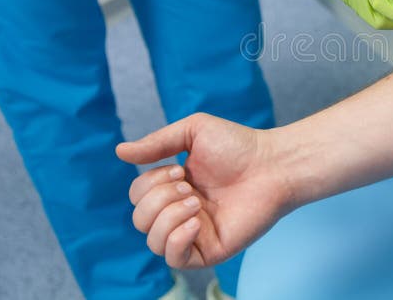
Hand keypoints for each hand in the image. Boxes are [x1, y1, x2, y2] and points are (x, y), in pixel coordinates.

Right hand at [115, 114, 291, 268]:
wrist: (273, 164)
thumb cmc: (239, 145)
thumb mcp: (192, 132)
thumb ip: (156, 143)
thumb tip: (119, 151)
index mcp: (175, 187)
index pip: (138, 196)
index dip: (150, 183)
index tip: (181, 169)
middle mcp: (181, 212)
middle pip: (139, 219)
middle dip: (159, 198)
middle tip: (190, 184)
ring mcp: (195, 233)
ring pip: (153, 241)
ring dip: (168, 217)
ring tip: (197, 201)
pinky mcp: (211, 250)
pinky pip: (175, 260)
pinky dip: (177, 239)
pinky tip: (197, 221)